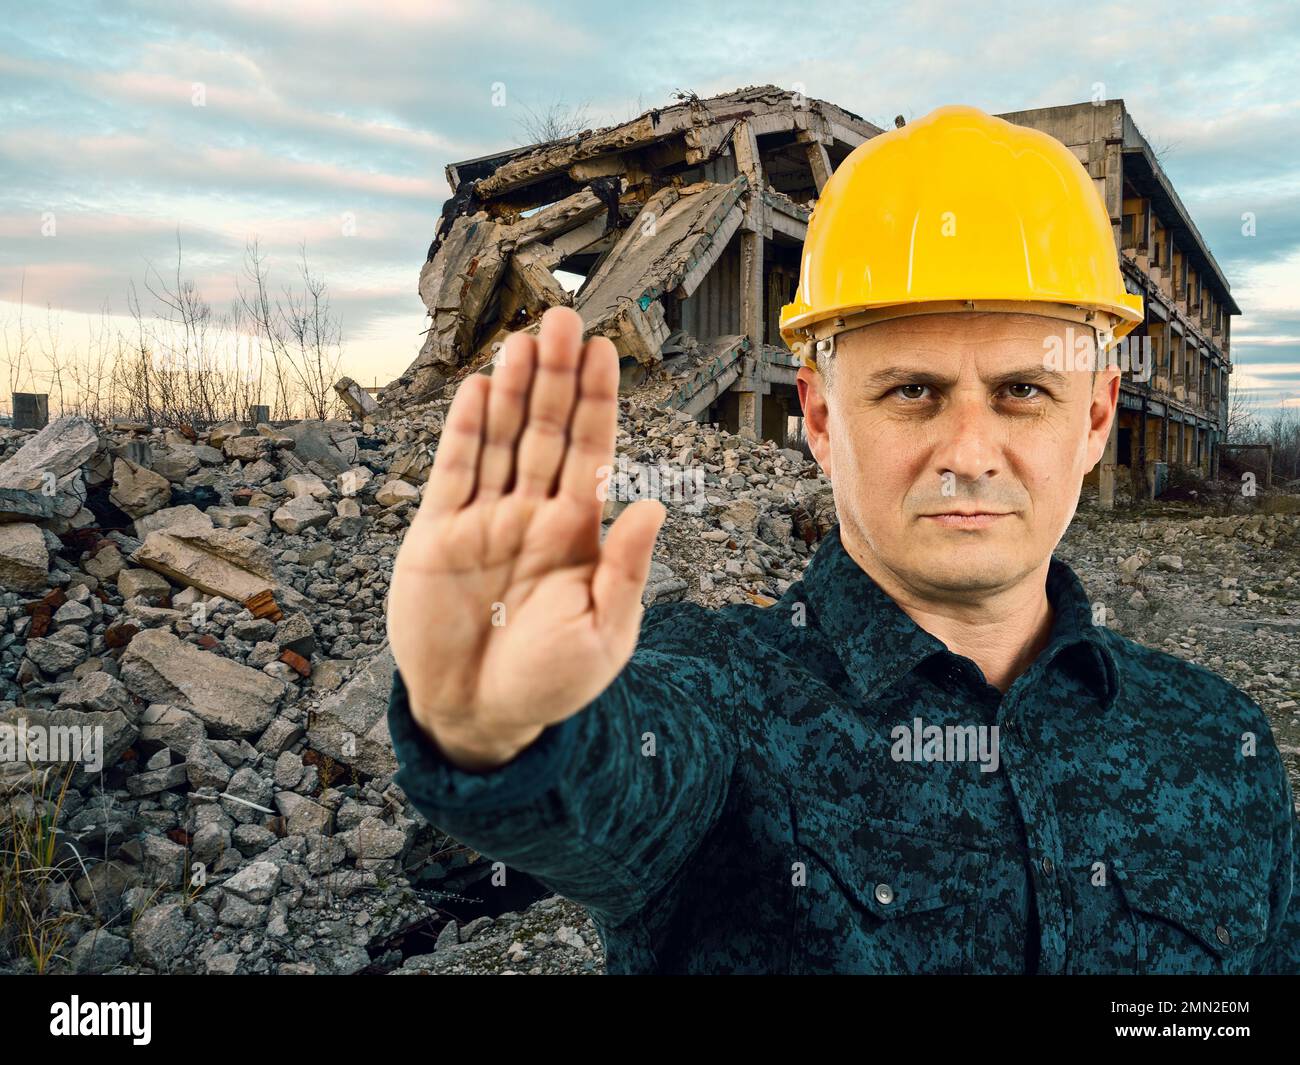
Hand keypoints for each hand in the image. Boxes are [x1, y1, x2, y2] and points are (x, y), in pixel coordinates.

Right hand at [386, 306, 665, 769]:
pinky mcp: (439, 535)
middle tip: (562, 319)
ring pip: (500, 440)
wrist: (477, 714)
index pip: (590, 452)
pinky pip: (454, 472)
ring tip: (522, 339)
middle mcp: (533, 514)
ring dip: (511, 390)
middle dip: (555, 377)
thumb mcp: (603, 634)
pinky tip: (476, 389)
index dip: (596, 401)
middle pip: (546, 431)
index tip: (602, 351)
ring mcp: (486, 520)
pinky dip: (463, 431)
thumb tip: (651, 506)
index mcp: (578, 533)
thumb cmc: (548, 681)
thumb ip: (625, 570)